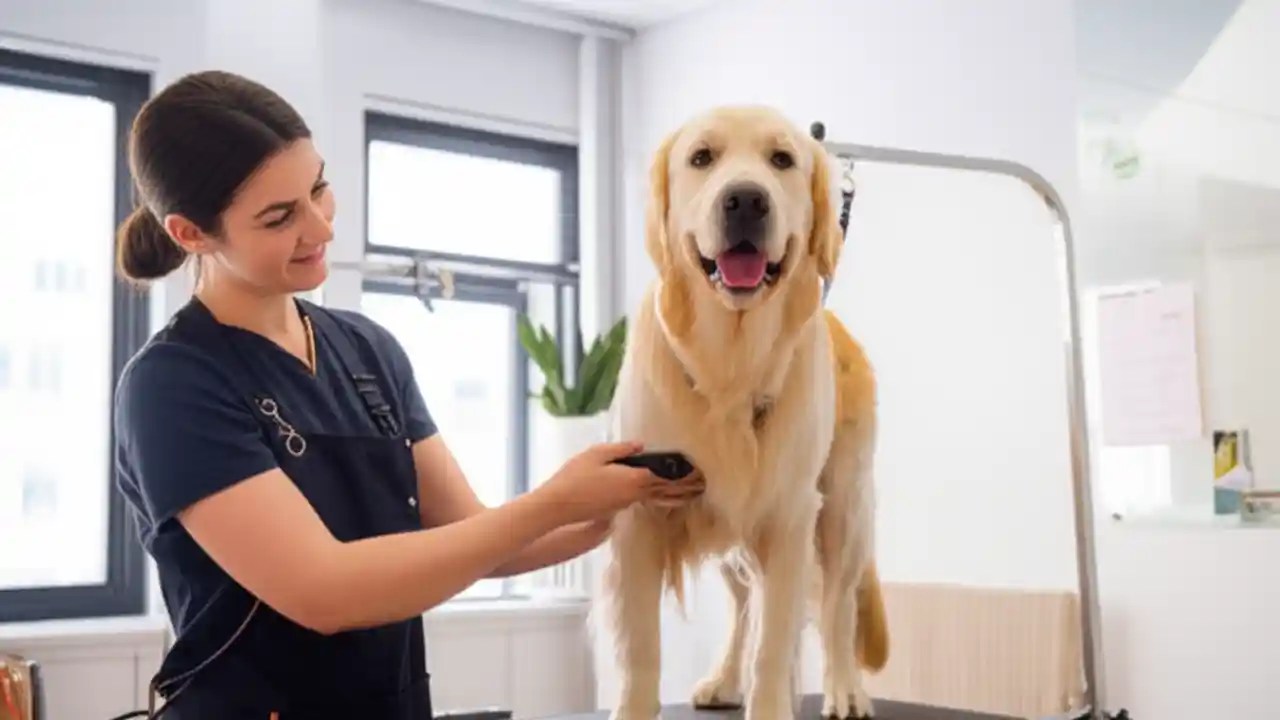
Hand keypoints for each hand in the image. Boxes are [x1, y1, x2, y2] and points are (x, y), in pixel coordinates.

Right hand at [535, 441, 696, 524]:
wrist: (559, 506)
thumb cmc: (575, 477)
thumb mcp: (597, 454)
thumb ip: (621, 449)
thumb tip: (640, 445)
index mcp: (635, 479)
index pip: (667, 476)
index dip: (685, 475)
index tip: (701, 472)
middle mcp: (635, 494)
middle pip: (667, 491)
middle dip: (686, 488)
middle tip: (702, 485)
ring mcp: (626, 503)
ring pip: (656, 498)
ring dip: (674, 495)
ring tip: (689, 492)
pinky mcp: (617, 508)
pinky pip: (644, 500)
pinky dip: (658, 497)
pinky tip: (659, 494)